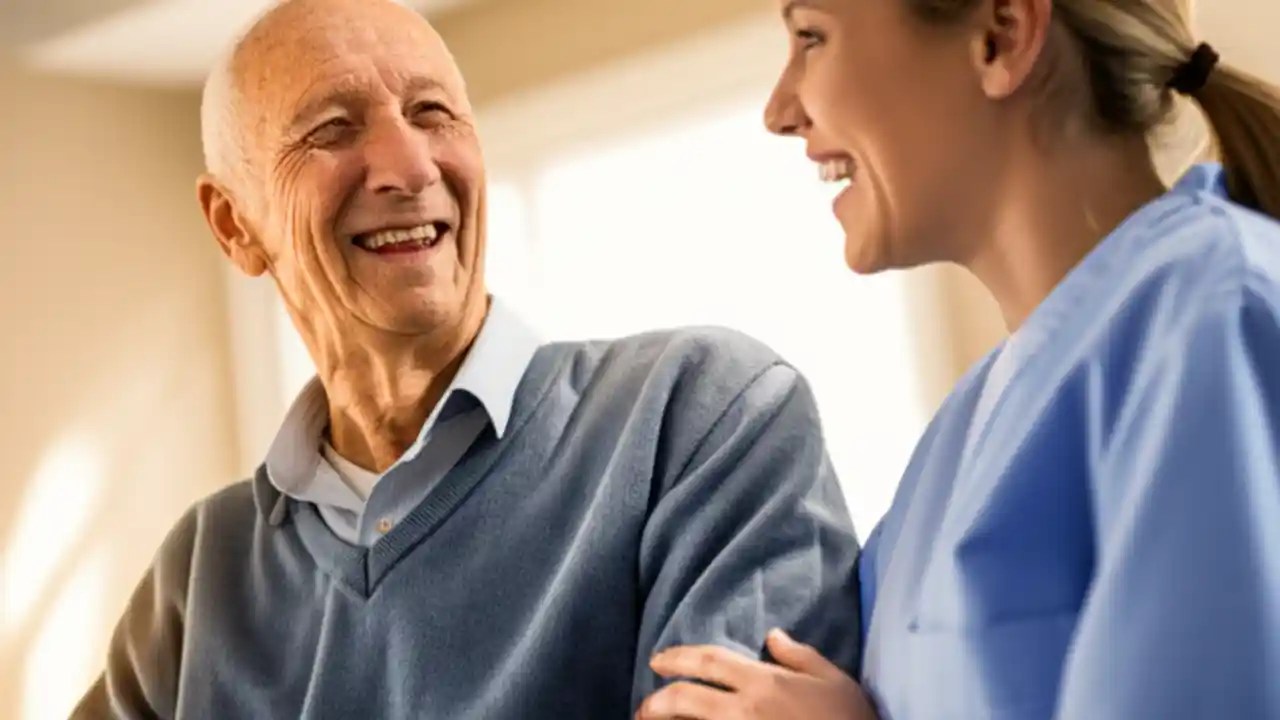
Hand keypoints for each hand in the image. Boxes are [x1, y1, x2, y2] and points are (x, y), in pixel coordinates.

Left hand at [636, 629, 876, 719]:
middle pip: (683, 698)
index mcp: (765, 682)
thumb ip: (800, 656)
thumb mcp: (834, 681)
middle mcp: (744, 710)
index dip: (678, 657)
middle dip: (657, 701)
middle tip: (646, 706)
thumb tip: (773, 636)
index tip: (658, 660)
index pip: (709, 661)